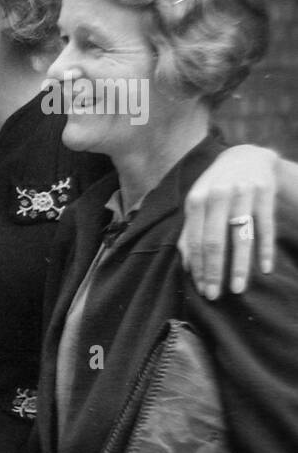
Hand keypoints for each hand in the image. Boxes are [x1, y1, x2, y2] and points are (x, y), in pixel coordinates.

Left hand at [179, 144, 277, 297]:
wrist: (246, 157)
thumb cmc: (215, 188)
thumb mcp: (197, 204)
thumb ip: (189, 232)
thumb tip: (187, 266)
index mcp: (196, 200)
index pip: (195, 241)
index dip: (198, 267)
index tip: (202, 289)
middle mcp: (217, 196)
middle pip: (214, 242)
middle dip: (214, 272)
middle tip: (215, 296)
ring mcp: (242, 194)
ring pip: (240, 237)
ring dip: (239, 267)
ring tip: (239, 289)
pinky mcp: (264, 193)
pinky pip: (265, 227)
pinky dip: (265, 250)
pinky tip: (265, 269)